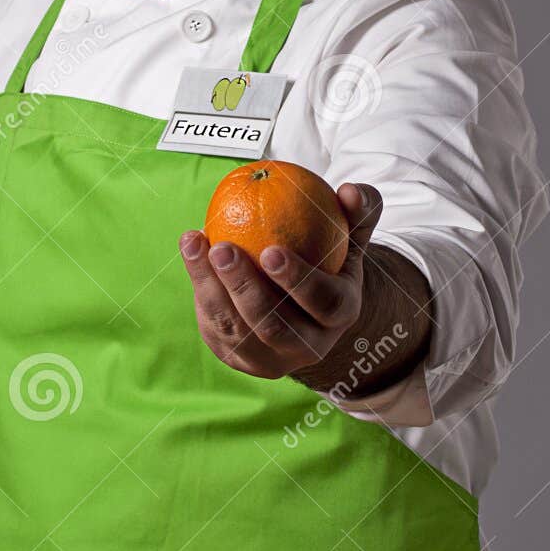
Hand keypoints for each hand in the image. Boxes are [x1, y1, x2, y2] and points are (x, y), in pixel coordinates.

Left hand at [178, 182, 382, 380]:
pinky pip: (215, 328)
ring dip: (211, 287)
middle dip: (245, 288)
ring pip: (236, 330)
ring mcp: (271, 360)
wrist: (303, 306)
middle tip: (222, 248)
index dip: (298, 281)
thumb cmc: (329, 257)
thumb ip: (357, 211)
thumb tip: (349, 190)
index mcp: (341, 316)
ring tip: (195, 244)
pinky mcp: (239, 359)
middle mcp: (309, 347)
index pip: (323, 304)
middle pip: (274, 326)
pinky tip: (191, 251)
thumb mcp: (349, 236)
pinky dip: (201, 290)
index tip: (269, 250)